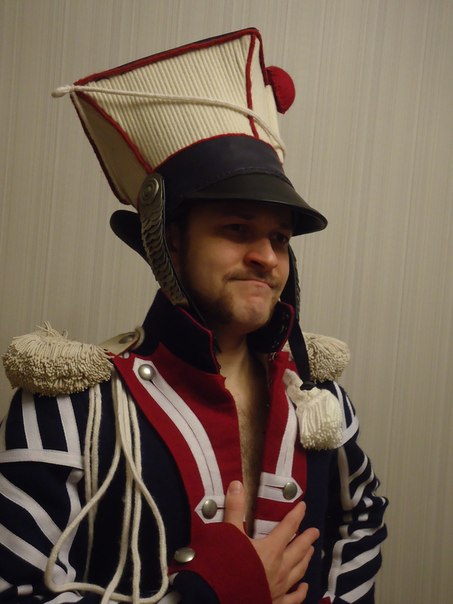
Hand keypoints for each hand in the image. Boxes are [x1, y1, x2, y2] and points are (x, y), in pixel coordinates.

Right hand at [224, 481, 318, 603]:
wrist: (219, 597)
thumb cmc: (226, 564)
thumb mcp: (229, 533)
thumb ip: (235, 509)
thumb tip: (237, 484)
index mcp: (271, 548)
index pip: (288, 527)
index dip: (296, 515)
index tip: (303, 507)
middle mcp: (280, 567)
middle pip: (299, 549)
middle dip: (307, 539)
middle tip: (315, 531)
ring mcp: (280, 587)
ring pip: (299, 571)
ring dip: (306, 559)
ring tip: (312, 552)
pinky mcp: (275, 602)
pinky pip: (293, 598)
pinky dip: (300, 591)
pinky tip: (305, 587)